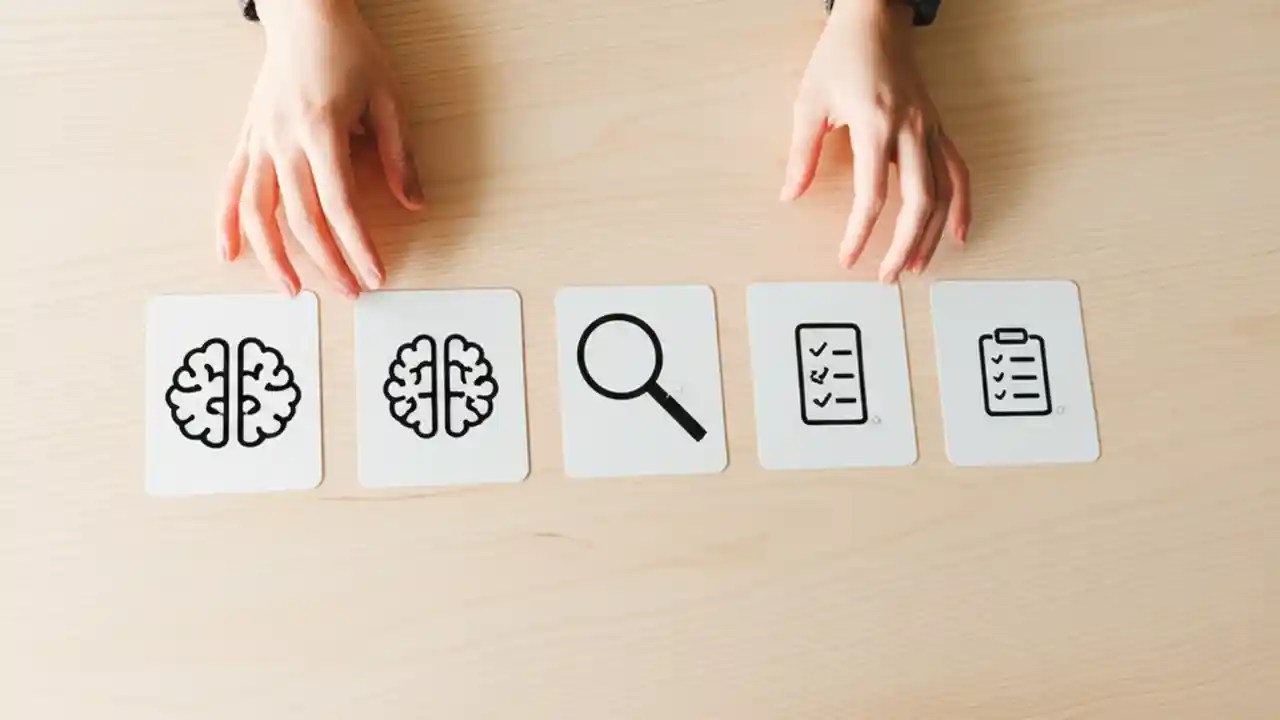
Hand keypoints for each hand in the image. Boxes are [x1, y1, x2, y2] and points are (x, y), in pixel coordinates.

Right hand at [218, 0, 421, 297]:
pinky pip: (231, 186)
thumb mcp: (388, 98)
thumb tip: (414, 204)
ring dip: (273, 256)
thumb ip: (398, 155)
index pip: (340, 205)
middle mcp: (283, 139)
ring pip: (258, 211)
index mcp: (321, 130)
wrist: (304, 13)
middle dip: (328, 261)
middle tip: (351, 290)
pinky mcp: (247, 138)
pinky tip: (229, 252)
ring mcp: (259, 140)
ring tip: (292, 289)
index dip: (358, 245)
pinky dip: (226, 222)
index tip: (375, 274)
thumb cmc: (348, 50)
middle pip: (302, 217)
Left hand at [781, 0, 969, 281]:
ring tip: (915, 265)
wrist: (875, 16)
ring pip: (943, 191)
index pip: (873, 195)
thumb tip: (791, 196)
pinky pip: (958, 170)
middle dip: (903, 245)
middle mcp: (911, 130)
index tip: (847, 258)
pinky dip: (962, 204)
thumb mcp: (810, 102)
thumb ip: (803, 154)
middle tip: (886, 275)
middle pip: (918, 202)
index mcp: (876, 125)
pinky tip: (958, 232)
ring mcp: (930, 129)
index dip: (860, 233)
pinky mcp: (938, 127)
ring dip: (933, 233)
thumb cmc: (841, 54)